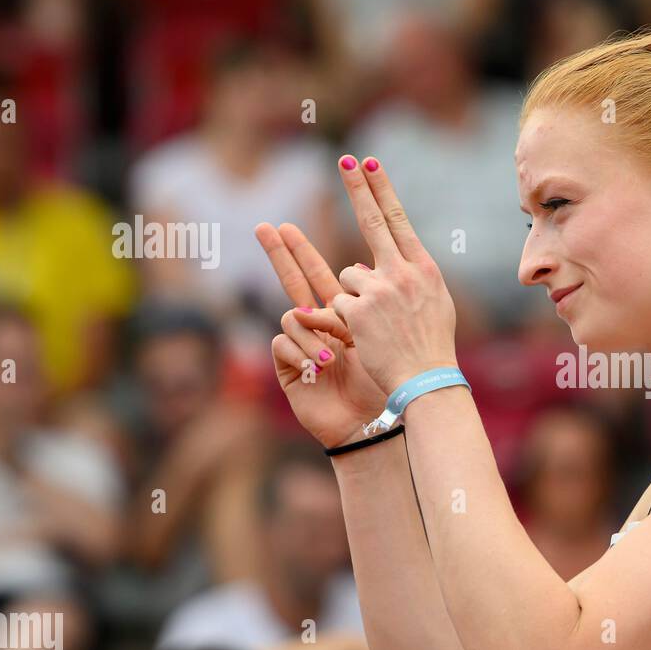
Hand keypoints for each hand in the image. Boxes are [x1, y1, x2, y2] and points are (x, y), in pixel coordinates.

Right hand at [254, 221, 387, 448]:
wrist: (374, 424)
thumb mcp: (381, 336)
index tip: (291, 225)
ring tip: (330, 356)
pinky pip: (282, 343)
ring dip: (310, 332)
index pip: (322, 276)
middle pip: (296, 281)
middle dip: (281, 255)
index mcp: (345, 316)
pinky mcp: (287, 368)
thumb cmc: (385, 383)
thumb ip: (371, 305)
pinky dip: (300, 353)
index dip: (306, 251)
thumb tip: (359, 267)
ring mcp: (301, 346)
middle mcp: (319, 327)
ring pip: (291, 314)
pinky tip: (318, 369)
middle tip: (265, 227)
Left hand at [330, 155, 458, 395]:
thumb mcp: (434, 303)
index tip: (368, 163)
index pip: (398, 219)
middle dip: (357, 188)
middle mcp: (403, 273)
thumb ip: (409, 278)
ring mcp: (379, 291)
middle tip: (344, 160)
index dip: (380, 189)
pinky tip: (366, 335)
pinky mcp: (357, 311)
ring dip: (355, 296)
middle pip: (372, 222)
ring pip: (349, 276)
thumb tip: (375, 262)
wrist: (426, 380)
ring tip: (376, 324)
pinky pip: (338, 303)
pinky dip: (345, 318)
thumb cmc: (432, 346)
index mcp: (424, 269)